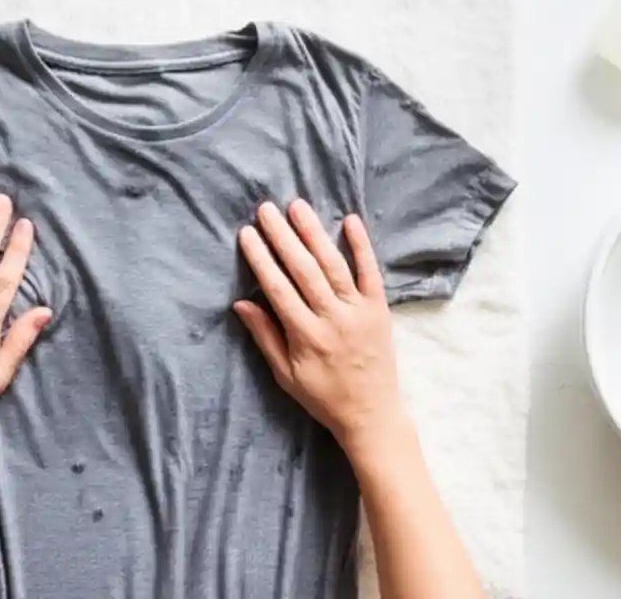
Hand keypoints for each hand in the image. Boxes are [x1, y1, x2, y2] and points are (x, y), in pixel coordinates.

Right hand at [234, 199, 410, 460]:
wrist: (372, 413)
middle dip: (282, 237)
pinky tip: (350, 220)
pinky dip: (361, 246)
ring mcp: (358, 311)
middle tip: (265, 209)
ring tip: (297, 207)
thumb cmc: (323, 397)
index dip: (261, 259)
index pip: (278, 288)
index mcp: (306, 336)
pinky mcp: (379, 309)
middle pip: (303, 269)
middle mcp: (332, 318)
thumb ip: (264, 336)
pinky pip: (370, 272)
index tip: (247, 234)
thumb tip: (240, 303)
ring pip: (333, 264)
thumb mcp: (285, 375)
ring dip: (314, 233)